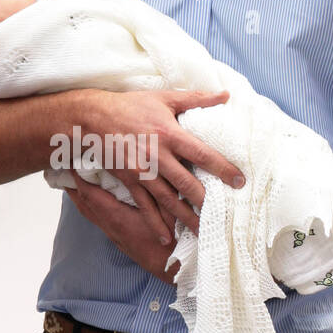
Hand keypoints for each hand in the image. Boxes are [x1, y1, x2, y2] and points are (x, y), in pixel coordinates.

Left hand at [67, 171, 182, 278]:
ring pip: (89, 211)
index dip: (77, 176)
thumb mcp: (168, 210)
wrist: (175, 269)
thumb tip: (149, 167)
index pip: (89, 193)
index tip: (71, 160)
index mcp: (117, 217)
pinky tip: (98, 197)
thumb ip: (157, 189)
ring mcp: (114, 234)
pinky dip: (92, 204)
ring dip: (81, 194)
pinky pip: (98, 217)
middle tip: (65, 166)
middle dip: (72, 183)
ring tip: (75, 178)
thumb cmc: (173, 240)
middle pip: (83, 202)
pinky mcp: (119, 238)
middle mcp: (110, 226)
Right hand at [81, 87, 243, 240]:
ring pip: (168, 200)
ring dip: (186, 218)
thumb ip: (197, 98)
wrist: (93, 118)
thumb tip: (227, 95)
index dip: (223, 169)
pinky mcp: (129, 182)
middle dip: (207, 201)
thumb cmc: (131, 106)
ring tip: (203, 232)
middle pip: (187, 184)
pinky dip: (155, 224)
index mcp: (169, 134)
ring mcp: (142, 172)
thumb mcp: (164, 98)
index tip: (239, 182)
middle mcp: (157, 157)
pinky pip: (145, 206)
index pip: (202, 154)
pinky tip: (166, 238)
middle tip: (226, 216)